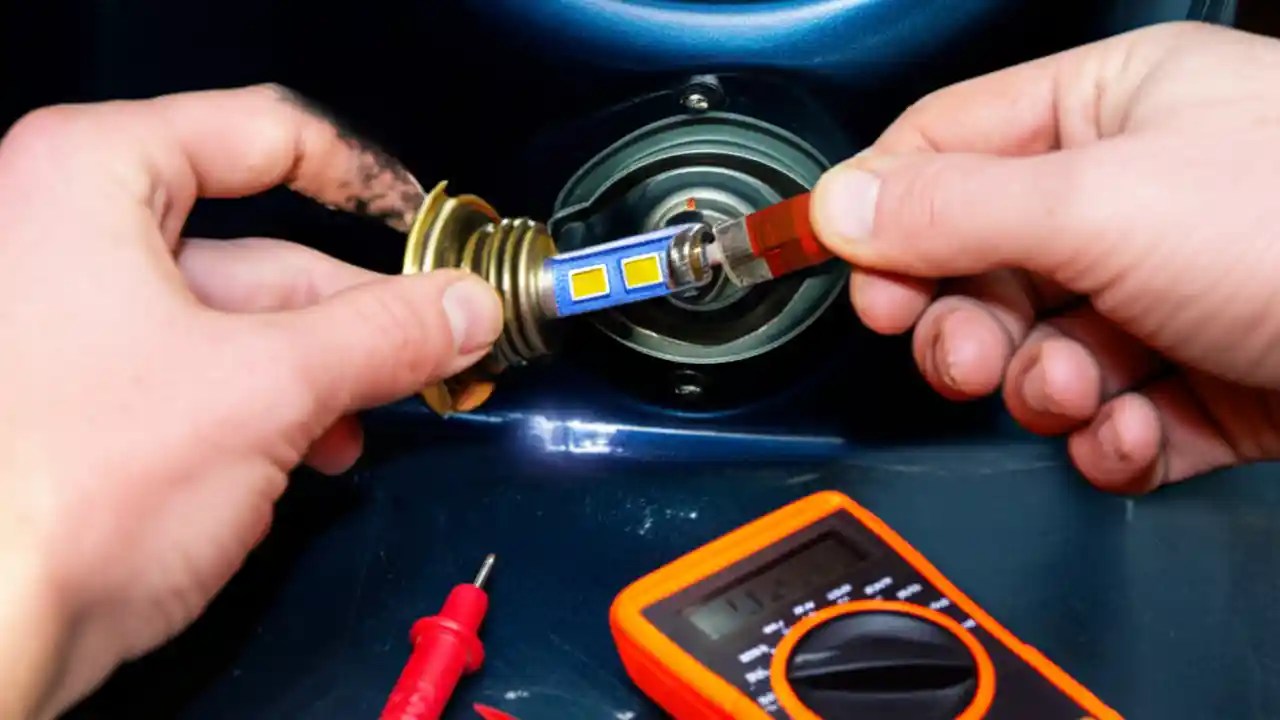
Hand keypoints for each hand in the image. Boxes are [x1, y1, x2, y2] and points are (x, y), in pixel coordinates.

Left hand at [0, 85, 501, 717]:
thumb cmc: (57, 491)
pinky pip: (206, 375)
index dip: (364, 179)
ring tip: (371, 420)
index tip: (422, 225)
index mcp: (89, 179)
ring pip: (242, 324)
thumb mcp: (268, 388)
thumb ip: (385, 335)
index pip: (265, 133)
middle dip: (358, 315)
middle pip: (265, 250)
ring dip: (324, 376)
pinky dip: (271, 410)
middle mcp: (68, 234)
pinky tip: (311, 454)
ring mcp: (72, 319)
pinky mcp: (86, 396)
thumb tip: (463, 307)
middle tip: (437, 344)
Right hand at [811, 21, 1279, 492]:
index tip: (838, 268)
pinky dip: (1108, 439)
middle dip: (963, 323)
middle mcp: (1134, 194)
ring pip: (1039, 350)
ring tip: (1079, 390)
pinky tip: (1133, 434)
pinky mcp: (1204, 379)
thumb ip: (953, 208)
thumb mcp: (1102, 202)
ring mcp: (1169, 290)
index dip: (880, 209)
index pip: (945, 146)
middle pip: (981, 263)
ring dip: (1041, 387)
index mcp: (1108, 109)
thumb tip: (840, 204)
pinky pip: (1110, 415)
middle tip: (963, 353)